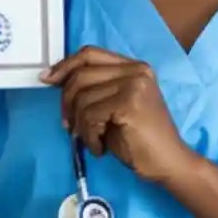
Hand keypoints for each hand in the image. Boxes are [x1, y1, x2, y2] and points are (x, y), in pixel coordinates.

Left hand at [41, 46, 193, 182]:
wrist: (169, 163)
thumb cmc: (140, 140)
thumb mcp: (113, 106)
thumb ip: (95, 89)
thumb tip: (57, 79)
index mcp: (133, 67)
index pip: (89, 54)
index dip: (65, 65)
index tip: (47, 79)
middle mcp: (136, 70)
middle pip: (81, 75)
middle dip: (66, 103)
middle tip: (69, 126)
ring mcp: (134, 85)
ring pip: (82, 98)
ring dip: (80, 125)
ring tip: (91, 139)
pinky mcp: (130, 103)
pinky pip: (90, 115)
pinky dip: (89, 136)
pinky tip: (100, 147)